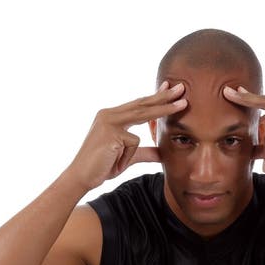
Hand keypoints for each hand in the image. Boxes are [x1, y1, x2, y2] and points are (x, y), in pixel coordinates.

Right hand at [65, 81, 186, 190]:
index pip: (137, 104)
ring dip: (164, 110)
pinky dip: (126, 157)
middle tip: (182, 88)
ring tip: (184, 105)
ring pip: (142, 115)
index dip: (154, 96)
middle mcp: (109, 114)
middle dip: (164, 96)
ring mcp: (109, 121)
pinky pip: (133, 144)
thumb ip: (145, 153)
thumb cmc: (102, 166)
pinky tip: (114, 162)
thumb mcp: (128, 158)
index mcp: (112, 116)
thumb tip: (162, 154)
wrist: (81, 177)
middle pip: (142, 104)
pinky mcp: (111, 133)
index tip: (168, 88)